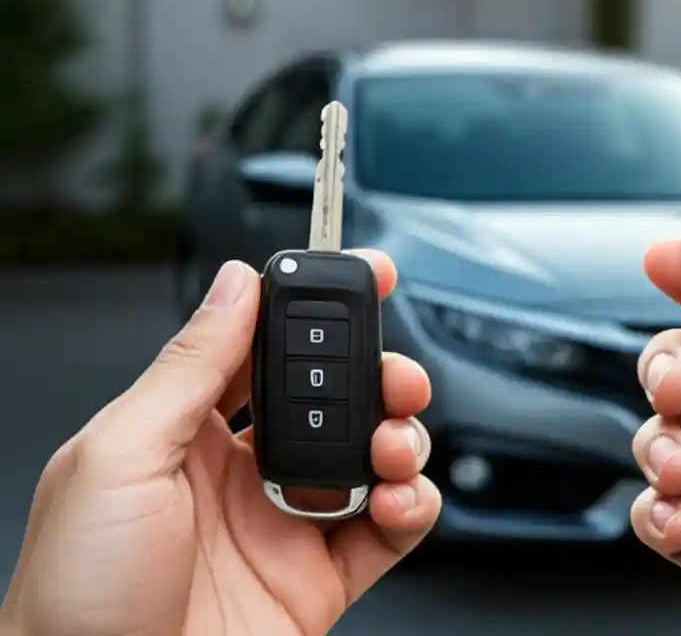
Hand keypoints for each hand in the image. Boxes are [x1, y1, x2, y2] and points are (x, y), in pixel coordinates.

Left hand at [0, 252, 440, 635]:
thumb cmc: (75, 596)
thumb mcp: (118, 456)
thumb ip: (188, 368)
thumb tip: (236, 285)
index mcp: (186, 432)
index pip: (263, 349)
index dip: (314, 309)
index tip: (361, 275)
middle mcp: (243, 474)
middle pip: (335, 399)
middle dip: (378, 375)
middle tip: (394, 375)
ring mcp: (287, 527)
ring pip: (373, 458)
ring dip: (401, 438)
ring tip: (390, 447)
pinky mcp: (321, 581)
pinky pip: (391, 531)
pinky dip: (413, 507)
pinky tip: (398, 500)